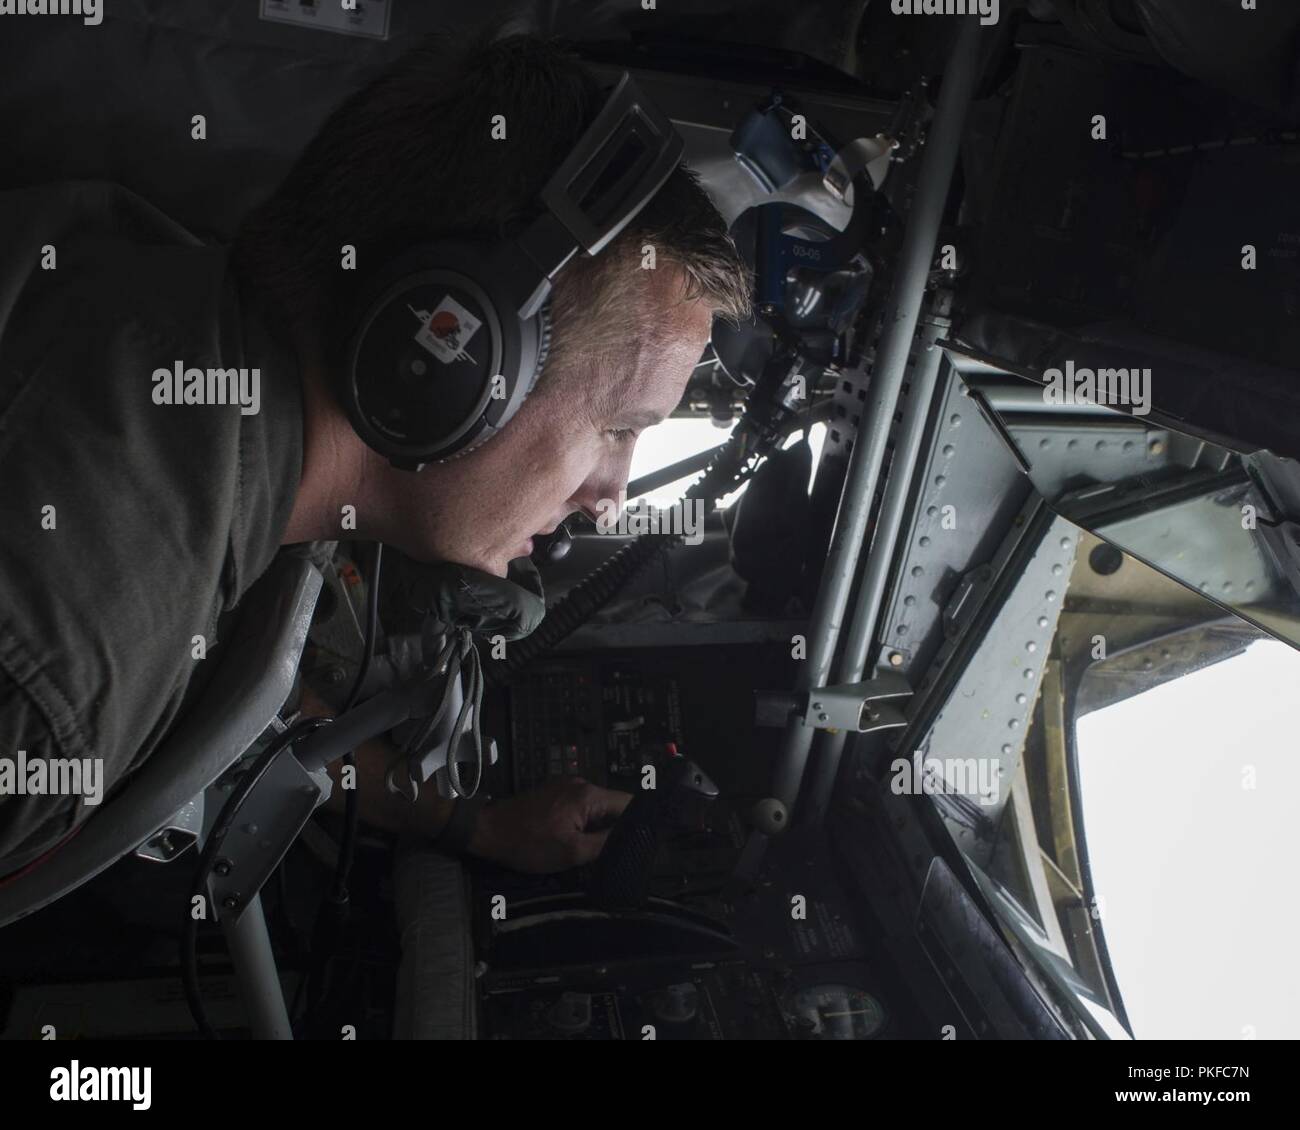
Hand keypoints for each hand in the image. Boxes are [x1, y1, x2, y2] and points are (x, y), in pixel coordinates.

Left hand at [468, 776, 630, 873]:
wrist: (489, 831)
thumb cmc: (528, 843)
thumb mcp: (571, 852)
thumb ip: (605, 843)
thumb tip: (630, 839)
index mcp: (588, 795)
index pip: (629, 804)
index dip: (640, 823)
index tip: (646, 841)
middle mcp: (581, 784)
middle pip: (614, 806)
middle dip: (619, 828)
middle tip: (624, 852)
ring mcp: (567, 787)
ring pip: (597, 808)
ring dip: (600, 827)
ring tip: (602, 849)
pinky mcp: (556, 794)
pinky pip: (582, 808)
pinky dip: (586, 823)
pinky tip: (582, 841)